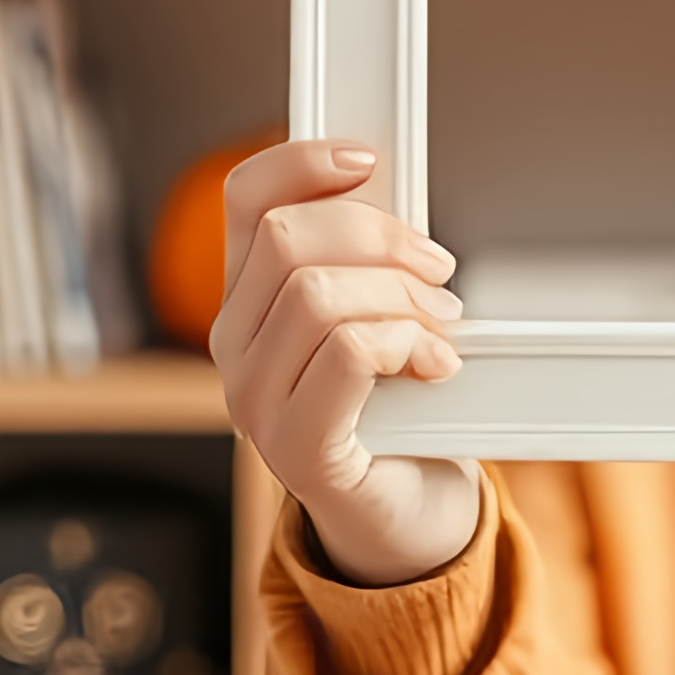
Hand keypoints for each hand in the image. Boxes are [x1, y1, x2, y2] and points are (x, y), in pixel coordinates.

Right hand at [212, 140, 482, 587]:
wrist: (409, 517)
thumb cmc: (396, 410)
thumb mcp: (376, 311)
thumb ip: (369, 256)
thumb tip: (391, 183)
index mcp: (246, 301)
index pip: (246, 199)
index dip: (303, 160)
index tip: (369, 157)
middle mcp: (233, 348)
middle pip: (289, 237)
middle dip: (381, 237)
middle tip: (436, 270)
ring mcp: (255, 402)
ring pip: (318, 293)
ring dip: (402, 296)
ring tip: (441, 325)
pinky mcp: (298, 448)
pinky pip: (348, 353)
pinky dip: (404, 342)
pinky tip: (434, 363)